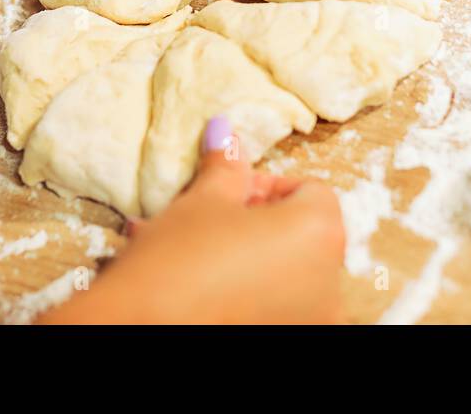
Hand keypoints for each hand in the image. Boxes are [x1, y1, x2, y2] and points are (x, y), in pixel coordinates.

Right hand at [39, 117, 345, 324]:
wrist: (140, 326)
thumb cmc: (181, 259)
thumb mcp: (204, 200)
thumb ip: (227, 166)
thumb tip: (225, 132)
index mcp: (320, 233)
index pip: (310, 190)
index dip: (265, 185)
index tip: (228, 192)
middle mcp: (329, 281)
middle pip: (300, 232)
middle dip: (253, 220)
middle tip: (209, 216)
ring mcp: (310, 318)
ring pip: (281, 270)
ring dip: (242, 252)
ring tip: (191, 248)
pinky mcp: (287, 338)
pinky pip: (271, 302)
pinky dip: (243, 286)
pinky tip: (198, 279)